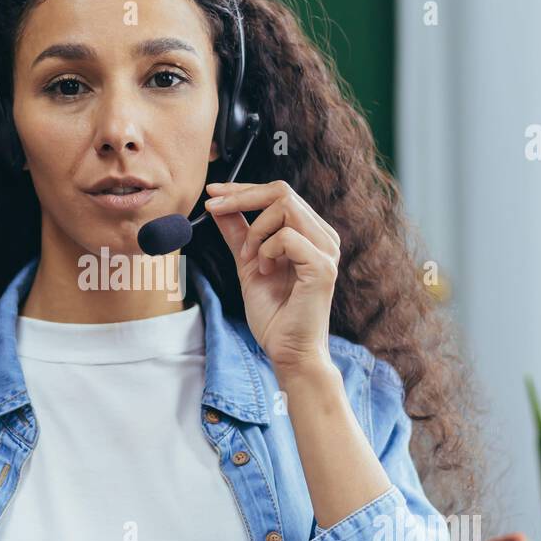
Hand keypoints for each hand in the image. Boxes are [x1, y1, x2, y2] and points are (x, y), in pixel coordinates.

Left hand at [203, 179, 340, 374]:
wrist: (288, 351)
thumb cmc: (275, 314)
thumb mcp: (248, 264)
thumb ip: (237, 234)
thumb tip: (218, 206)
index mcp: (310, 233)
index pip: (279, 194)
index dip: (243, 189)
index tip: (213, 192)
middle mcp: (323, 236)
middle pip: (281, 192)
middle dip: (241, 197)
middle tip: (214, 209)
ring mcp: (327, 250)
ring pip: (284, 207)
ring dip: (256, 231)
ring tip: (251, 259)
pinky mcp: (322, 267)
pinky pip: (287, 236)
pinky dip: (267, 250)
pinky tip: (267, 272)